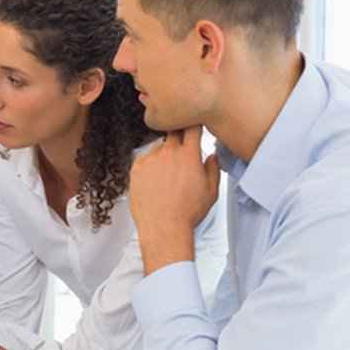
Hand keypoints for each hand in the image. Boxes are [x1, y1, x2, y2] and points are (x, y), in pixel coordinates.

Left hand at [129, 125, 219, 274]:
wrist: (163, 227)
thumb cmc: (187, 212)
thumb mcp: (211, 191)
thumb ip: (213, 168)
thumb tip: (212, 156)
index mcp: (189, 155)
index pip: (192, 126)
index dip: (194, 122)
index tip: (195, 122)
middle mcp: (168, 154)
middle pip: (174, 131)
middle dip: (179, 137)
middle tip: (182, 149)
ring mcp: (150, 160)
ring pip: (159, 147)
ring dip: (164, 153)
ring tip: (168, 173)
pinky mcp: (136, 169)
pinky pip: (144, 158)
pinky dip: (149, 164)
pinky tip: (155, 179)